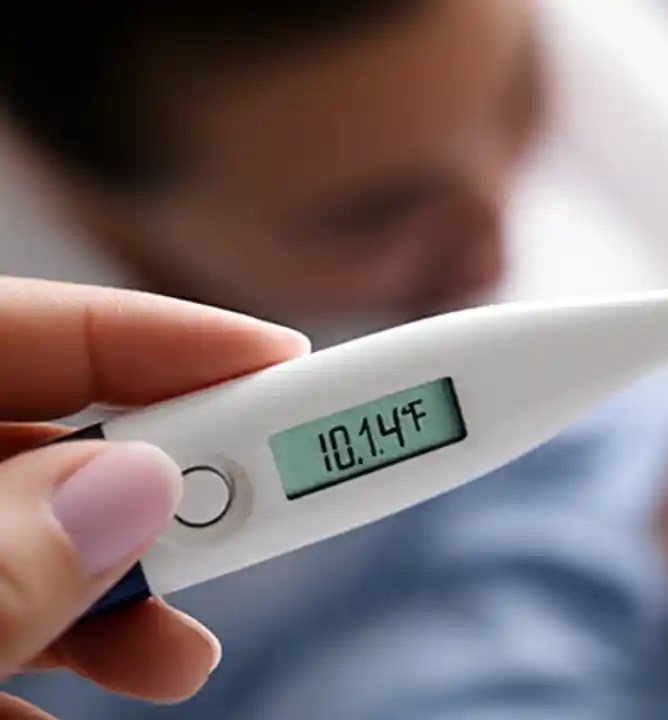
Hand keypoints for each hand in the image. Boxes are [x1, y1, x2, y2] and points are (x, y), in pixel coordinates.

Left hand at [0, 278, 307, 717]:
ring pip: (18, 548)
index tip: (291, 365)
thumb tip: (136, 487)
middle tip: (260, 525)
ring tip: (179, 662)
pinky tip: (66, 715)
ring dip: (117, 601)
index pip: (26, 329)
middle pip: (40, 446)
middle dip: (161, 491)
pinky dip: (41, 665)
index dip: (165, 338)